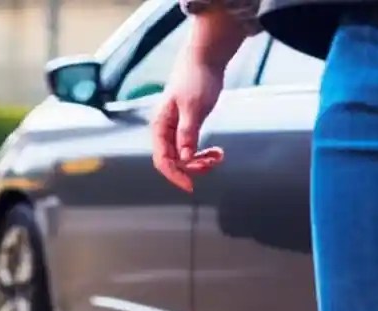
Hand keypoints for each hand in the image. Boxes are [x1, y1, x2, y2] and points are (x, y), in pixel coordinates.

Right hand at [152, 54, 226, 192]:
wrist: (205, 58)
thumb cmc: (196, 77)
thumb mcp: (193, 106)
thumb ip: (187, 133)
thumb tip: (184, 157)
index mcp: (160, 125)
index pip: (162, 159)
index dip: (175, 175)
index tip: (190, 185)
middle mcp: (165, 130)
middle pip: (173, 160)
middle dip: (192, 167)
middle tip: (213, 163)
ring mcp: (176, 129)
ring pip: (183, 156)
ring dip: (199, 161)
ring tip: (218, 156)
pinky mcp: (187, 126)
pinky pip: (191, 148)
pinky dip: (203, 153)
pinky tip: (216, 151)